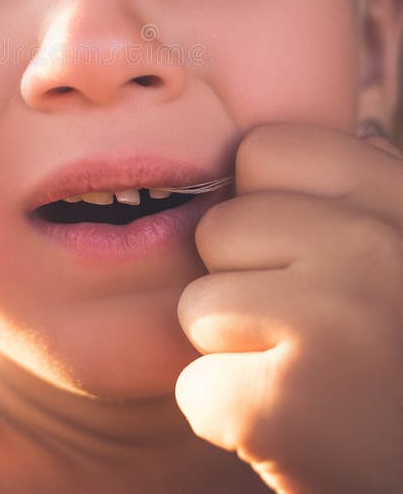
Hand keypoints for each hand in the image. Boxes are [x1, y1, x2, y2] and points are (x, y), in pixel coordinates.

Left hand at [175, 122, 402, 493]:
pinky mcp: (282, 404)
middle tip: (314, 332)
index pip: (261, 150)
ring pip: (197, 303)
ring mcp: (333, 320)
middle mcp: (375, 247)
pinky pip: (192, 385)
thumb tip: (234, 161)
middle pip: (217, 227)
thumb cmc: (384, 352)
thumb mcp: (386, 239)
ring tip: (304, 374)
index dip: (264, 207)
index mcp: (398, 196)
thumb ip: (331, 192)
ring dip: (234, 348)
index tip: (308, 258)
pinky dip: (227, 415)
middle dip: (243, 281)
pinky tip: (293, 424)